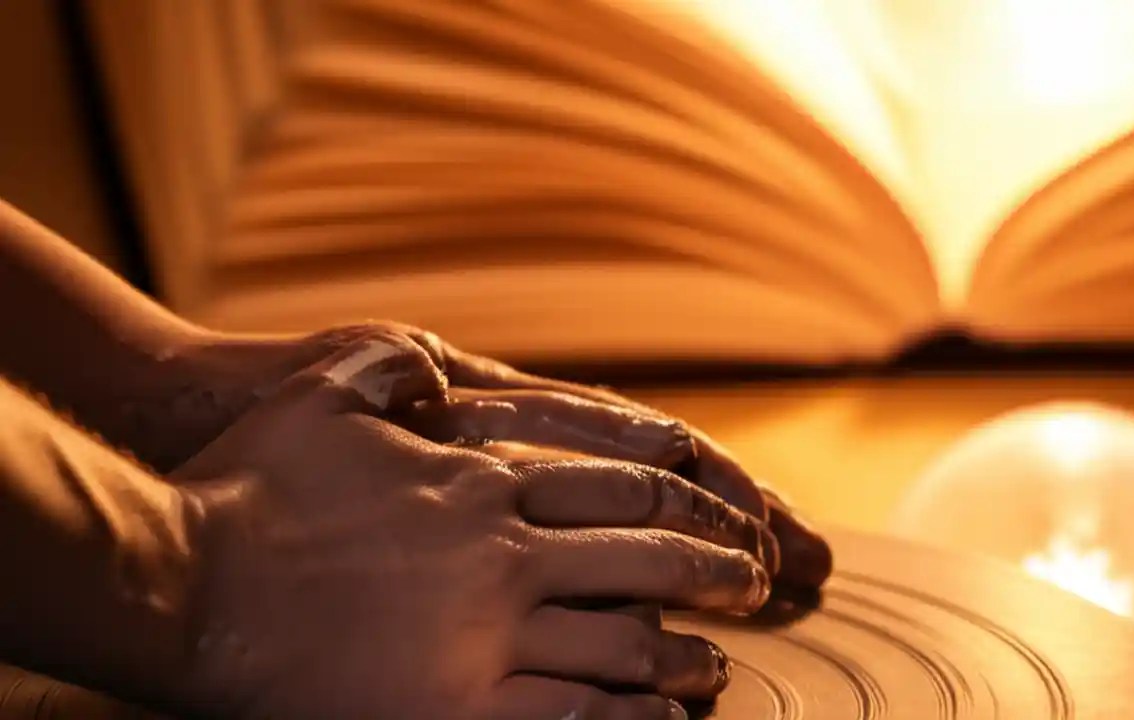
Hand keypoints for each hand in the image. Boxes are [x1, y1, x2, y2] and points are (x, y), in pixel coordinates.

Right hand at [171, 333, 771, 719]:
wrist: (182, 580)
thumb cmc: (250, 484)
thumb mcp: (326, 393)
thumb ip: (393, 370)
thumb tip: (427, 363)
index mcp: (483, 475)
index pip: (625, 480)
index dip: (694, 498)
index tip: (736, 514)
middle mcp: (500, 549)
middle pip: (646, 558)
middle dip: (715, 568)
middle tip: (758, 581)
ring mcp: (483, 631)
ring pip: (622, 642)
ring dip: (682, 651)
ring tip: (718, 663)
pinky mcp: (452, 708)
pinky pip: (571, 717)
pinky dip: (629, 718)